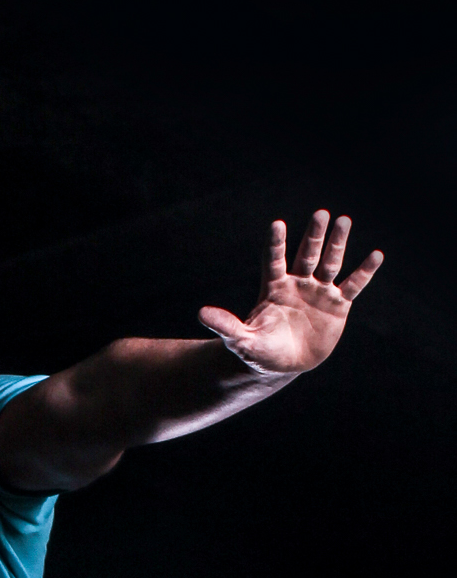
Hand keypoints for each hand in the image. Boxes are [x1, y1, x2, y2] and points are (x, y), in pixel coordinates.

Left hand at [199, 211, 382, 375]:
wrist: (282, 363)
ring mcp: (319, 291)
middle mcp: (298, 283)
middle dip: (314, 236)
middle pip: (306, 254)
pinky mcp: (337, 304)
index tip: (277, 224)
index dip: (276, 244)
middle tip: (321, 214)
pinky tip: (376, 256)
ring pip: (330, 263)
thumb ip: (225, 324)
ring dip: (337, 244)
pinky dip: (364, 272)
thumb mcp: (241, 340)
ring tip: (344, 221)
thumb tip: (201, 313)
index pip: (275, 260)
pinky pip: (353, 285)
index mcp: (274, 287)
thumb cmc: (259, 350)